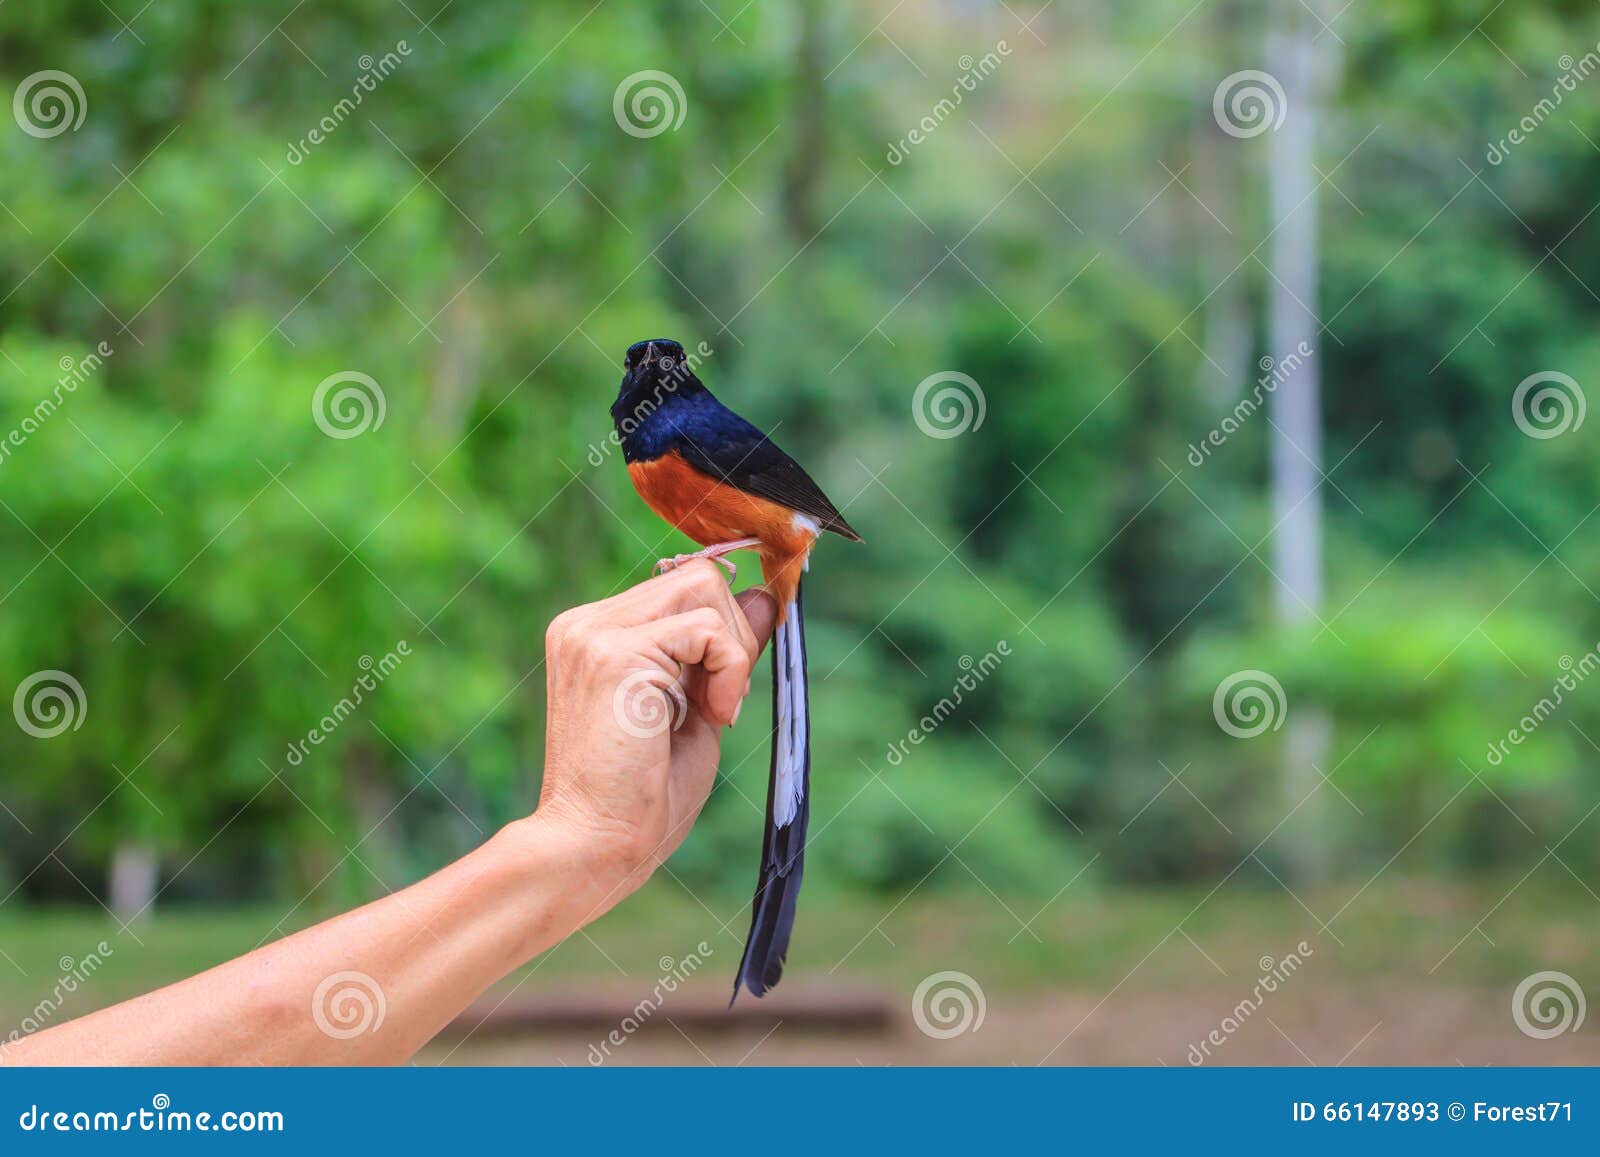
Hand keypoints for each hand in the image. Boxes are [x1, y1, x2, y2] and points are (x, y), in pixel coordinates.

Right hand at [535, 561, 777, 892]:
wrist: (595, 847)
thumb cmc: (641, 796)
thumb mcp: (696, 706)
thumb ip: (722, 651)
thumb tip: (762, 595)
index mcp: (594, 634)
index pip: (683, 586)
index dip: (724, 631)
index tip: (724, 693)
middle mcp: (584, 624)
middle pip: (698, 577)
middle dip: (734, 637)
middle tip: (722, 706)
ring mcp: (593, 633)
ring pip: (705, 587)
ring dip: (732, 651)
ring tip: (713, 712)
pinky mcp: (614, 653)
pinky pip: (707, 628)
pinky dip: (731, 670)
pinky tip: (712, 717)